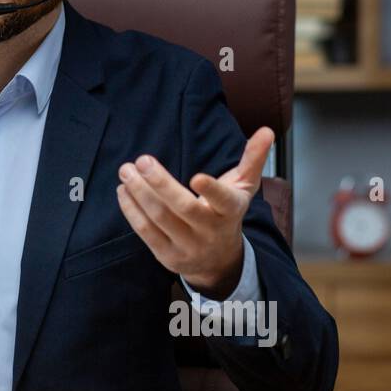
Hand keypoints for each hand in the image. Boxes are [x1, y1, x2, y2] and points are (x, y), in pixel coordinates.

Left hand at [116, 127, 273, 297]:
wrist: (219, 260)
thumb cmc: (227, 213)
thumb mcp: (243, 187)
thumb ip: (253, 158)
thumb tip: (267, 130)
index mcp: (230, 211)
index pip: (223, 201)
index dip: (211, 190)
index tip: (196, 176)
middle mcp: (210, 231)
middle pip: (183, 208)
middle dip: (160, 184)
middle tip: (141, 161)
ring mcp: (188, 246)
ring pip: (160, 218)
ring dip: (140, 193)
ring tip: (126, 170)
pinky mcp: (167, 256)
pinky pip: (145, 232)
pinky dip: (131, 210)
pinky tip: (123, 190)